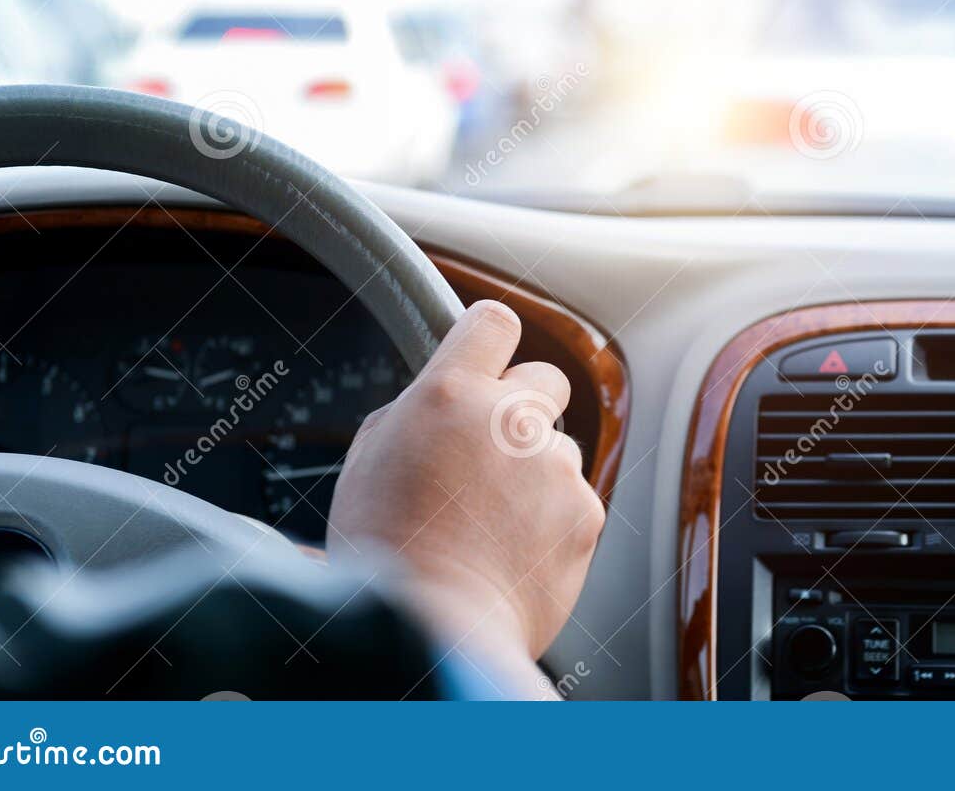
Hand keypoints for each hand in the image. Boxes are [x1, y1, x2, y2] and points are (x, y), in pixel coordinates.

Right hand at [327, 300, 604, 672]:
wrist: (436, 632)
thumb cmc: (387, 556)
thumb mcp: (368, 461)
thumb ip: (412, 413)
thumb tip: (435, 398)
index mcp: (449, 394)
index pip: (494, 321)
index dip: (491, 340)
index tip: (488, 358)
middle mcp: (511, 418)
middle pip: (546, 377)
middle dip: (524, 406)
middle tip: (492, 450)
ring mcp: (555, 464)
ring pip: (557, 447)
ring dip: (535, 472)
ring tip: (491, 523)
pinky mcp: (586, 510)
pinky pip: (574, 499)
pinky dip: (552, 520)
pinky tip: (514, 551)